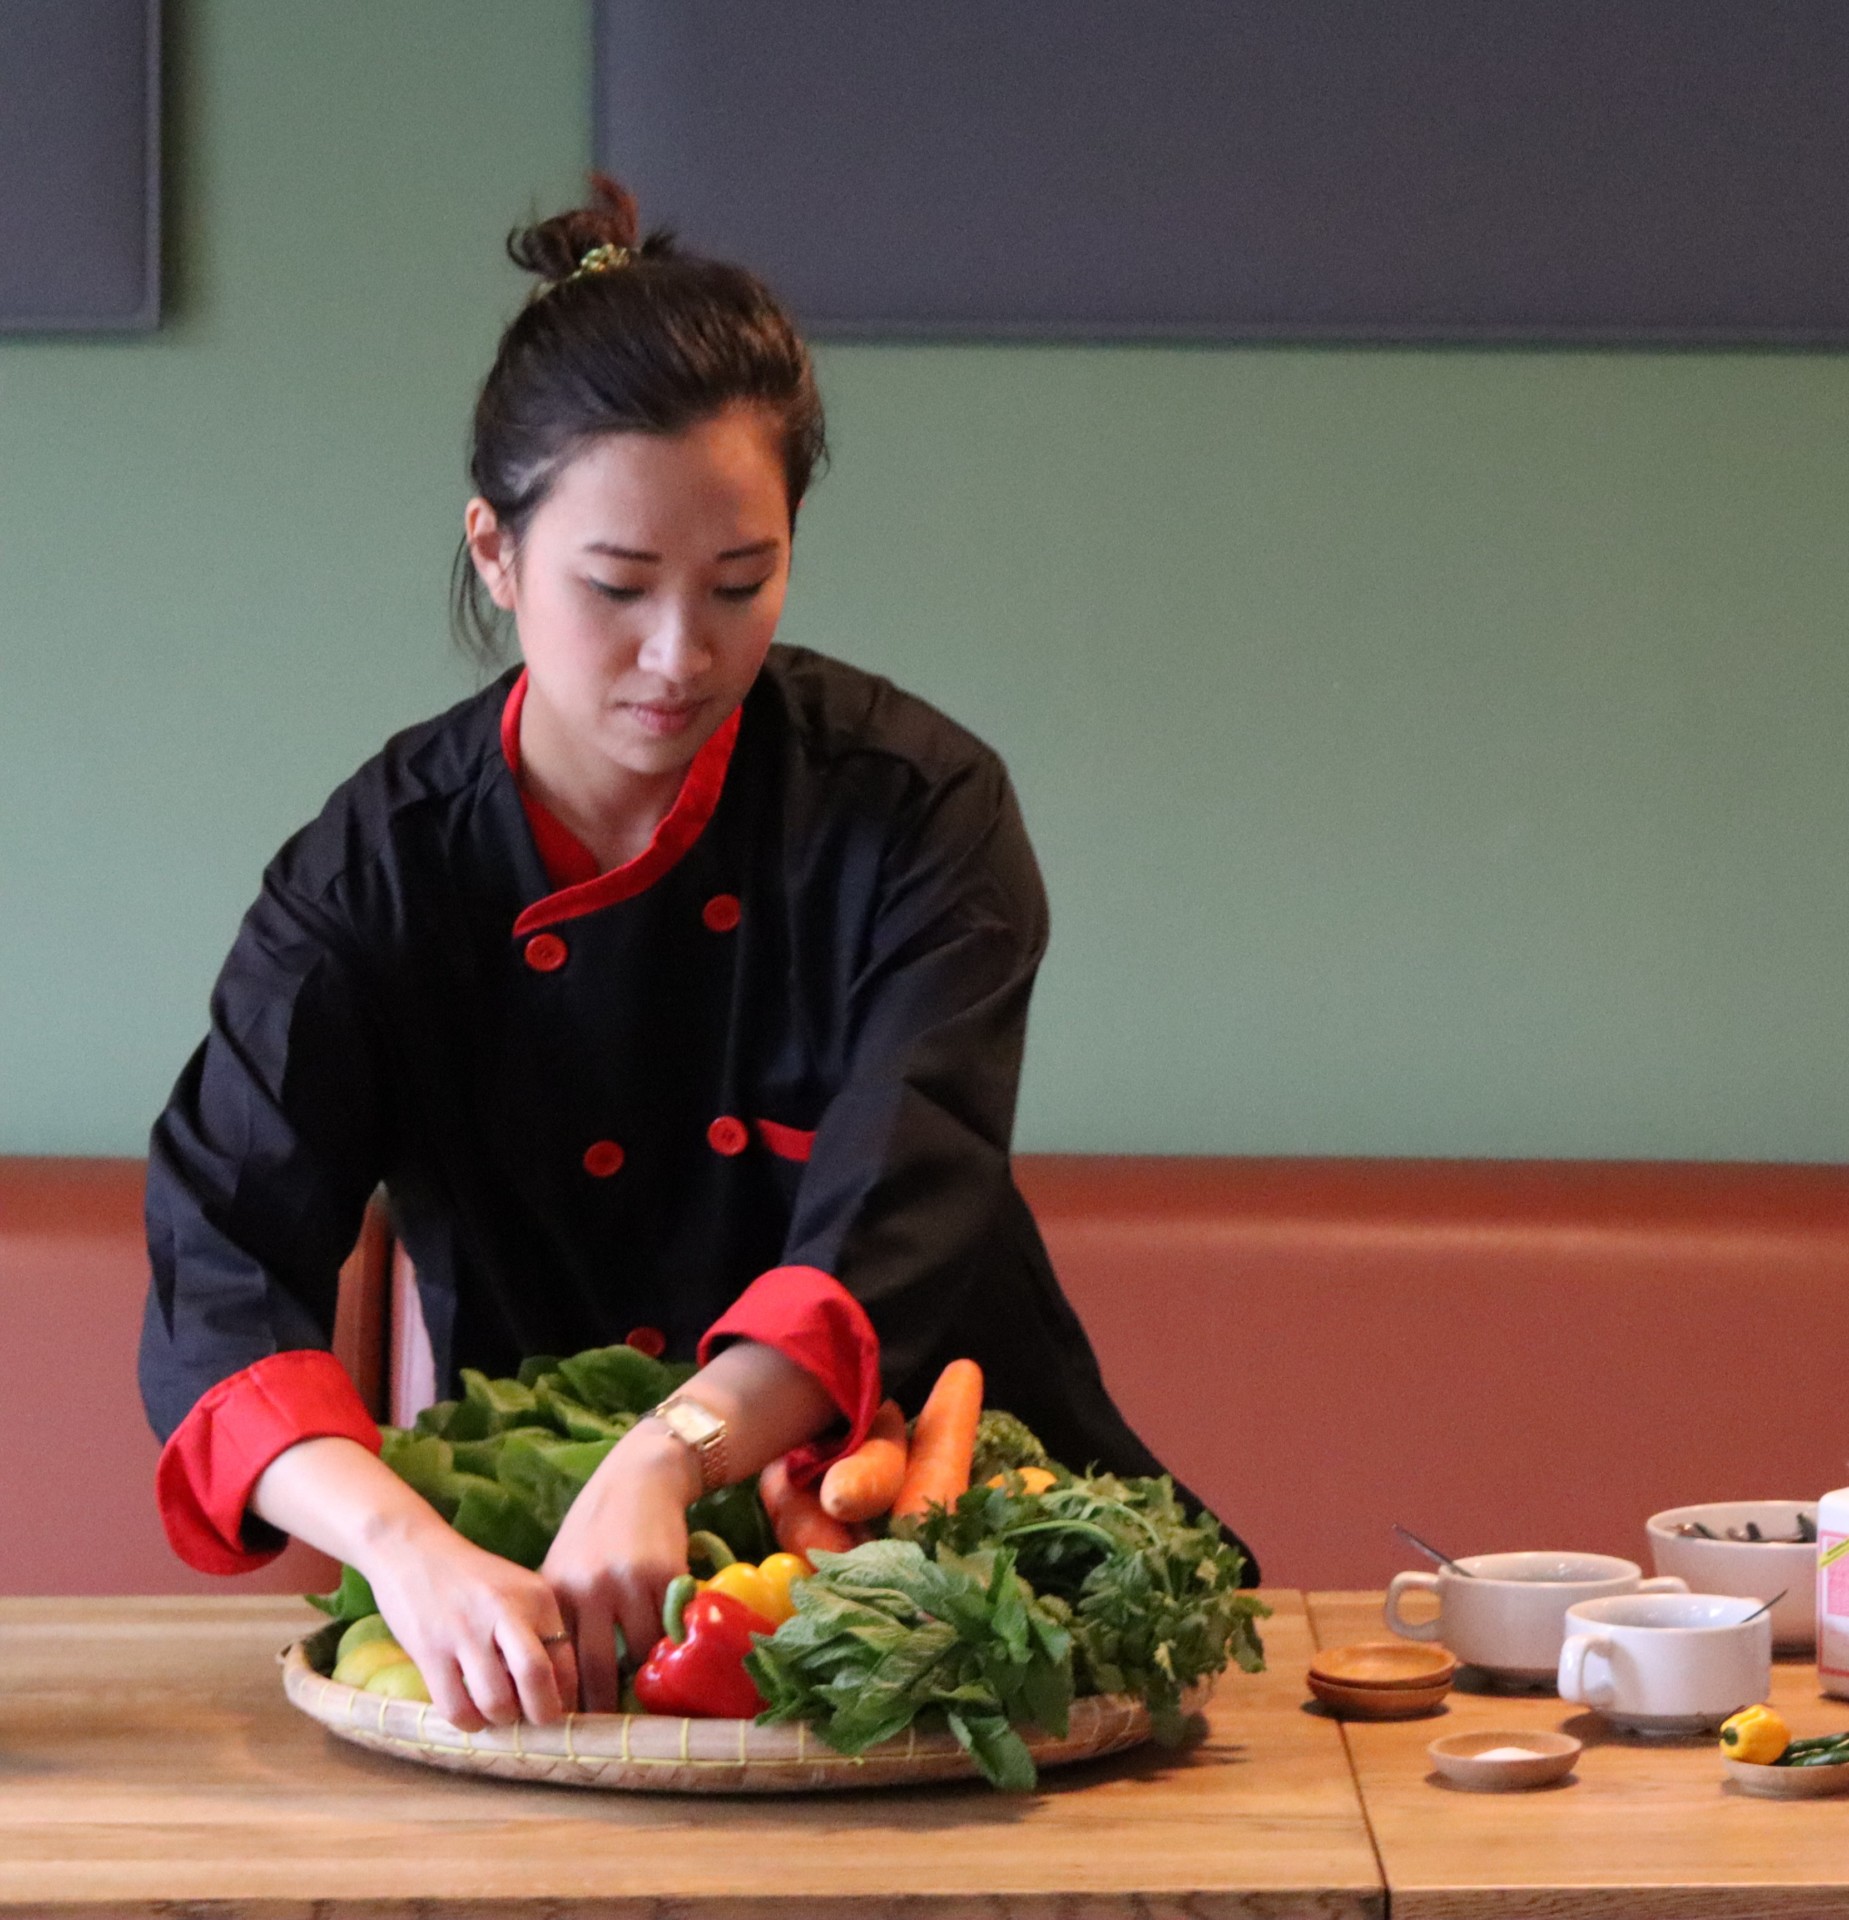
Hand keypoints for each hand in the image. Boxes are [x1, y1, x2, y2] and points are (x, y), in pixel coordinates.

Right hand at [357, 1515, 576, 1732]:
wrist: (413, 1548)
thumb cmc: (471, 1578)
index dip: (566, 1697)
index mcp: (536, 1597)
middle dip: (542, 1715)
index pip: (566, 1660)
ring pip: (496, 1701)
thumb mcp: (516, 1591)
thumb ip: (537, 1631)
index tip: (558, 1712)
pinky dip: (468, 1722)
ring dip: (500, 1720)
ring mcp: (466, 1631)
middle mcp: (506, 1612)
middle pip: (537, 1678)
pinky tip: (469, 1713)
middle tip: (534, 1725)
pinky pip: (456, 1707)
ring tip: (497, 1714)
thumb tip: (558, 1692)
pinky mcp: (430, 1649)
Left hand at [541, 1419, 700, 1710]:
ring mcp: (630, 1581)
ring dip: (646, 1678)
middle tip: (611, 1736)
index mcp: (557, 1591)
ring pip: (641, 1653)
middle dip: (604, 1708)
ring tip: (646, 1701)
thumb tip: (551, 1676)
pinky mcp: (667, 1573)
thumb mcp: (562, 1565)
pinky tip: (673, 1661)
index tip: (573, 1730)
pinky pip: (671, 1627)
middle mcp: (590, 1589)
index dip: (566, 1700)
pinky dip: (672, 1647)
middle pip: (597, 1669)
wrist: (638, 1478)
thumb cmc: (595, 1529)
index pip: (558, 1661)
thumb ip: (558, 1615)